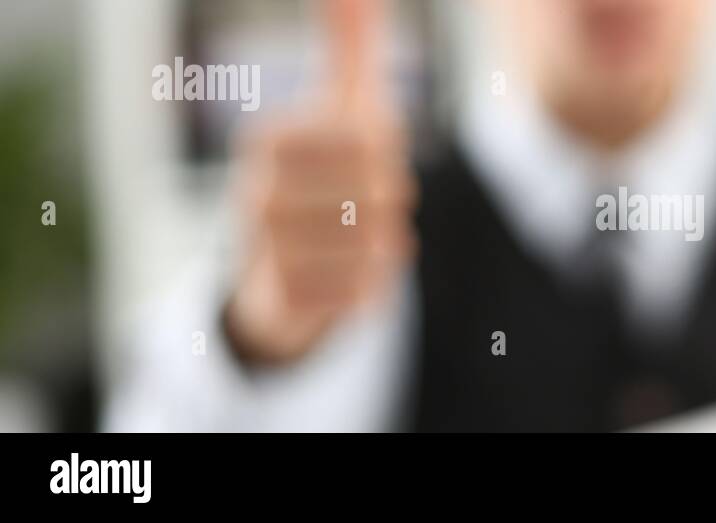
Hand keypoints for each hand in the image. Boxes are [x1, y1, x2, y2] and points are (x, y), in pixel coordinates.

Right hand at [224, 0, 413, 364]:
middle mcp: (254, 192)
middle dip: (389, 200)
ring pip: (374, 244)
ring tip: (362, 237)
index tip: (366, 156)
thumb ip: (350, 44)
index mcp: (268, 139)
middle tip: (367, 202)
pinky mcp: (280, 303)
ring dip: (384, 243)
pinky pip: (364, 292)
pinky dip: (374, 284)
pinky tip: (353, 273)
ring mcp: (262, 252)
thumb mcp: (339, 105)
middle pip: (378, 193)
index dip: (386, 151)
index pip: (372, 140)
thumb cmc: (323, 173)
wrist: (278, 274)